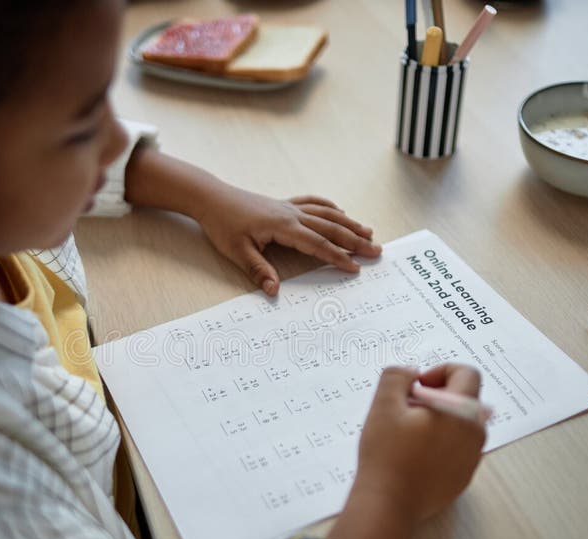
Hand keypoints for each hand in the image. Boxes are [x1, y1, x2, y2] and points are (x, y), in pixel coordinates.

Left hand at [193, 186, 381, 295]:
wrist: (211, 197)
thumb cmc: (223, 224)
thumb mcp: (237, 251)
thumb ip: (258, 270)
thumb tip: (274, 291)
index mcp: (283, 227)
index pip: (317, 244)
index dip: (337, 257)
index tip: (355, 269)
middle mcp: (291, 214)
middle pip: (330, 228)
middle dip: (355, 240)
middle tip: (376, 250)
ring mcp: (289, 207)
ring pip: (326, 214)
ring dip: (349, 223)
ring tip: (369, 231)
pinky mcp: (284, 203)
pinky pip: (313, 203)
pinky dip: (330, 207)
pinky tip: (340, 211)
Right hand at [354, 363, 485, 522]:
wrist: (388, 504)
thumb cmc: (386, 454)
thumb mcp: (383, 404)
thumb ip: (398, 376)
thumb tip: (412, 374)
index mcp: (462, 411)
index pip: (466, 373)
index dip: (440, 371)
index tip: (416, 388)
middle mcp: (475, 433)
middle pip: (465, 399)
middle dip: (438, 396)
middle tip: (407, 410)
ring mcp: (472, 458)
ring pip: (462, 424)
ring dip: (439, 419)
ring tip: (408, 433)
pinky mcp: (463, 476)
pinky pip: (458, 448)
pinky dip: (441, 442)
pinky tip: (414, 455)